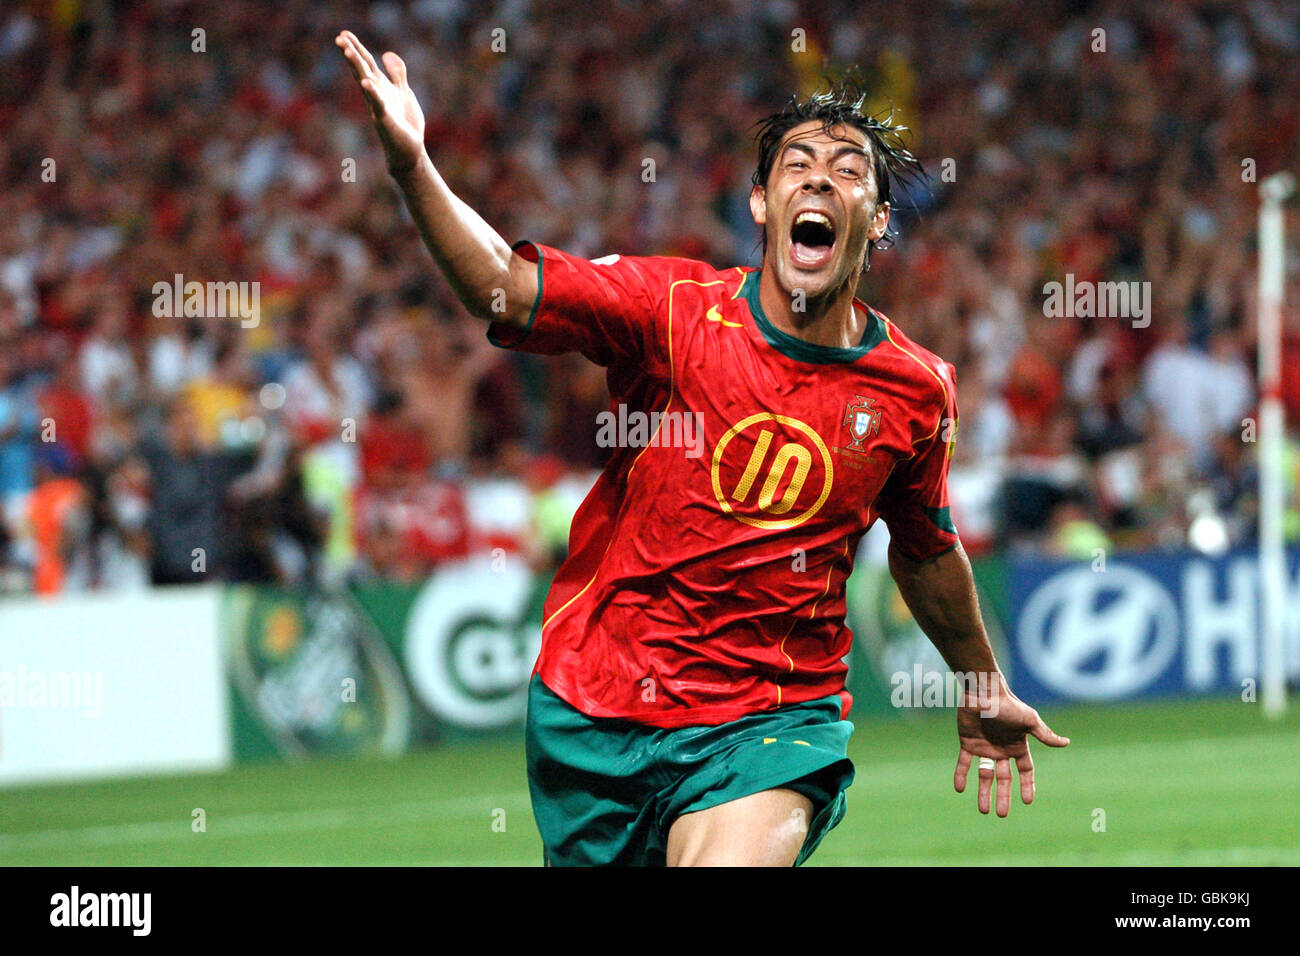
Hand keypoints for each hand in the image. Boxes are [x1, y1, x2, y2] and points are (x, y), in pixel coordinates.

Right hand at [335, 30, 425, 173]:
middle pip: (362, 69)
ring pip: (366, 83)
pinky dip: (373, 94)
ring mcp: (378, 106)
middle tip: (339, 38)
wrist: (410, 150)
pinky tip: (367, 83)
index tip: (344, 33)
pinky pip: (378, 104)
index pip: (366, 63)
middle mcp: (376, 95)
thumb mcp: (403, 92)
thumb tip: (386, 53)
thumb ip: (397, 74)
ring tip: (348, 51)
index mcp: (381, 87)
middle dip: (352, 54)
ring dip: (357, 67)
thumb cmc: (405, 123)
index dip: (357, 48)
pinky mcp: (385, 120)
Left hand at [953, 677, 1069, 816]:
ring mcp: (984, 747)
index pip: (1025, 771)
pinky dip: (961, 775)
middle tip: (1002, 815)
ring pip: (984, 775)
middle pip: (1004, 779)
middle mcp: (1001, 749)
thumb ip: (1045, 735)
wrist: (983, 692)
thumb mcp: (1030, 721)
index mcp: (1017, 746)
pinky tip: (960, 789)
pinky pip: (963, 763)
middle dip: (1003, 796)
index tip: (1027, 801)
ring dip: (983, 792)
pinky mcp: (967, 743)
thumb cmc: (1008, 705)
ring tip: (984, 810)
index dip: (1027, 785)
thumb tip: (1067, 743)